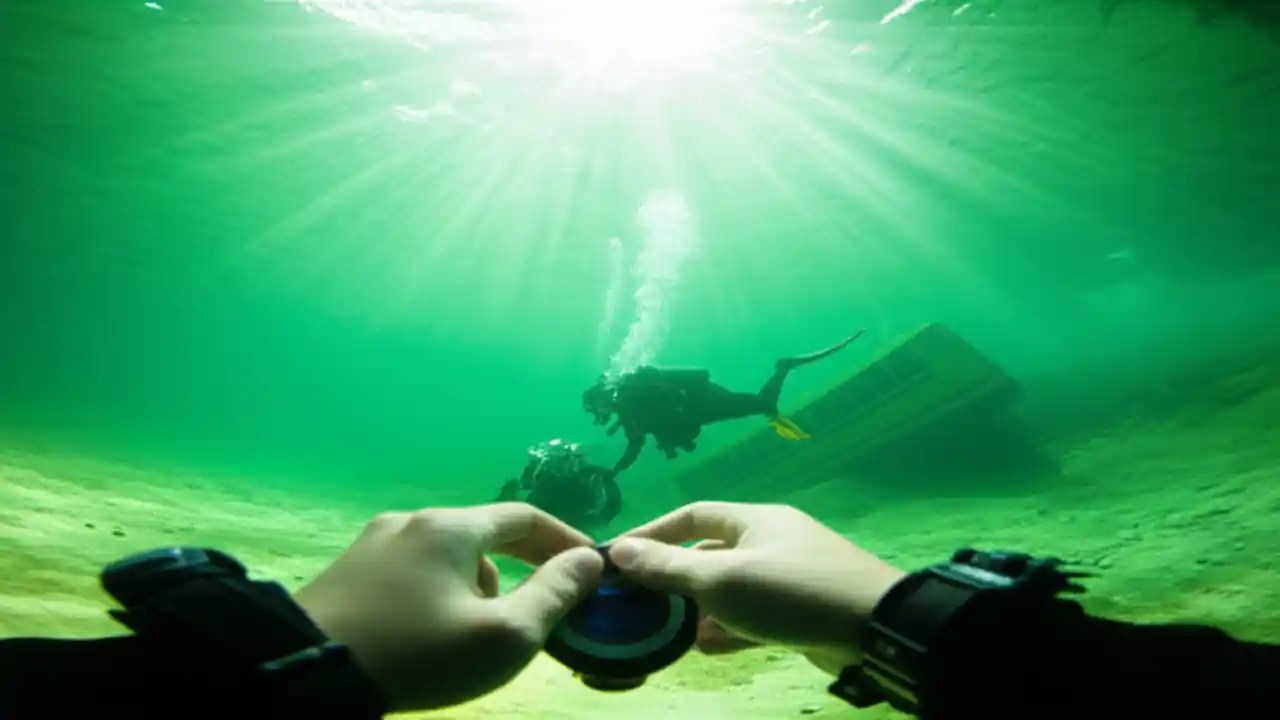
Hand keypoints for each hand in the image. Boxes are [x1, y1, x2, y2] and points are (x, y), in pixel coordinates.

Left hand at [294, 503, 603, 711]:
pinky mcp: (346, 575)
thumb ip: (554, 595)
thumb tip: (588, 561)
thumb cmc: (417, 655)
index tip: (589, 567)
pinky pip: (410, 572)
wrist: (305, 674)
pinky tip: (432, 632)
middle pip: (483, 533)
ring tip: (483, 631)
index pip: (523, 516)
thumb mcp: (504, 636)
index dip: (562, 540)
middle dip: (522, 564)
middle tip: (548, 596)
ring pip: (445, 555)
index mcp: (451, 527)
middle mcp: (410, 521)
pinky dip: (440, 592)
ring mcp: (371, 545)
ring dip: (478, 584)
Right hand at [608, 501, 904, 672]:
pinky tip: (709, 647)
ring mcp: (791, 577)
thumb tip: (618, 550)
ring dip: (701, 608)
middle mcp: (773, 541)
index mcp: (755, 519)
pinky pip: (756, 615)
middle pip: (711, 552)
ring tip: (669, 631)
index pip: (692, 515)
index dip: (653, 533)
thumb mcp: (722, 579)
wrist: (877, 629)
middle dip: (676, 577)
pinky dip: (730, 627)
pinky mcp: (805, 611)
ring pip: (732, 588)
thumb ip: (670, 568)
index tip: (619, 556)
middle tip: (643, 603)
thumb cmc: (792, 592)